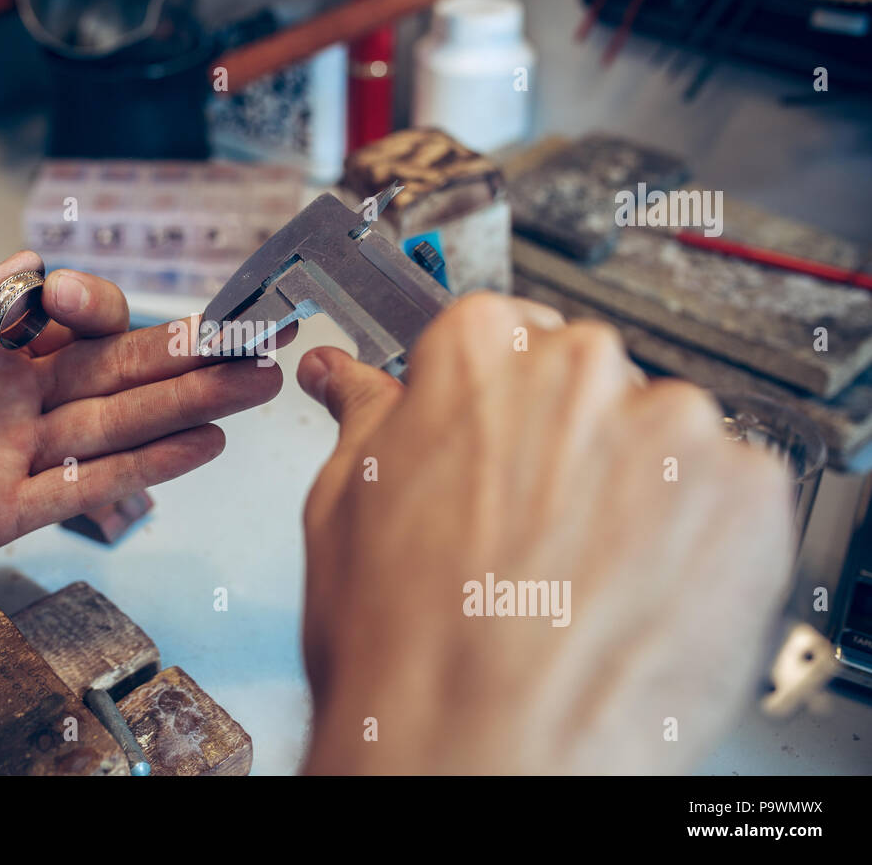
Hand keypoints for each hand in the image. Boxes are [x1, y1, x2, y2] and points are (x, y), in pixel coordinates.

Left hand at [0, 252, 281, 598]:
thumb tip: (20, 280)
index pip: (62, 313)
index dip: (91, 304)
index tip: (82, 303)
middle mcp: (3, 391)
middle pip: (115, 367)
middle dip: (187, 351)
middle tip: (256, 334)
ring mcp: (7, 451)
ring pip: (118, 423)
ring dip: (189, 404)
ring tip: (257, 380)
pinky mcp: (0, 511)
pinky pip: (85, 487)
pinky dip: (146, 468)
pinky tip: (202, 445)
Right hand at [295, 292, 792, 773]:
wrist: (480, 753)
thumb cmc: (404, 646)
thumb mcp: (344, 508)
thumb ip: (363, 419)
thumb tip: (345, 380)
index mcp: (478, 350)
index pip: (503, 336)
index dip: (494, 409)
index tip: (495, 451)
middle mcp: (579, 369)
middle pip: (584, 382)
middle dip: (562, 445)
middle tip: (527, 533)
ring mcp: (672, 429)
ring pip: (658, 440)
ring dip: (632, 491)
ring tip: (577, 578)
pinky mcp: (747, 495)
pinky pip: (723, 495)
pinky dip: (692, 539)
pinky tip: (630, 594)